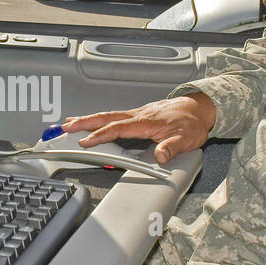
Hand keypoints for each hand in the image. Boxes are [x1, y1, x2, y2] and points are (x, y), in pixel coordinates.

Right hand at [61, 93, 216, 163]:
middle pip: (106, 117)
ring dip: (88, 119)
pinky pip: (114, 117)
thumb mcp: (187, 139)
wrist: (200, 108)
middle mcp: (138, 116)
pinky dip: (99, 119)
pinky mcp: (138, 116)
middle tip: (65, 126)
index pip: (118, 128)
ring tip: (70, 123)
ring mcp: (137, 115)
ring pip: (108, 115)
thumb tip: (160, 156)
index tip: (86, 142)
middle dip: (84, 122)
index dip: (100, 135)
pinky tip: (92, 122)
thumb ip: (172, 147)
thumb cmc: (192, 123)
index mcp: (146, 122)